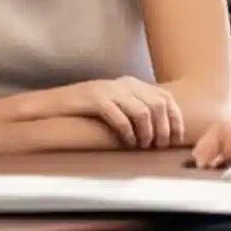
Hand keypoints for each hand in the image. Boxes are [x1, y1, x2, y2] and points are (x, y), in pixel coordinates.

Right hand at [60, 77, 184, 148]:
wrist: (54, 103)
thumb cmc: (86, 110)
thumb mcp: (116, 104)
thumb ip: (136, 109)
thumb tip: (162, 132)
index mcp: (132, 83)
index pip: (165, 98)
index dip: (175, 120)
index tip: (176, 139)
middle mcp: (124, 83)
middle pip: (157, 105)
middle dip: (163, 129)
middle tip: (158, 147)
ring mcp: (109, 90)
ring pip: (143, 112)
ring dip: (147, 133)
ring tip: (143, 146)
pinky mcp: (95, 98)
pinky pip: (120, 117)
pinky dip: (128, 133)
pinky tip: (128, 143)